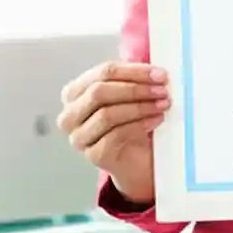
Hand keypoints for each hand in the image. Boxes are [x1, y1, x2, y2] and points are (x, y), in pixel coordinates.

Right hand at [56, 60, 169, 204]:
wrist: (137, 161)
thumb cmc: (132, 124)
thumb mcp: (130, 96)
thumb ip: (135, 80)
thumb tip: (155, 71)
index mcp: (75, 92)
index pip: (103, 73)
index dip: (133, 71)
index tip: (159, 74)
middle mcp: (71, 114)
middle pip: (99, 92)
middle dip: (135, 89)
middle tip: (161, 90)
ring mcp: (79, 136)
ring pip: (106, 114)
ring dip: (140, 107)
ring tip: (162, 105)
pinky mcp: (93, 154)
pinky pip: (115, 135)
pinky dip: (139, 125)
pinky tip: (155, 120)